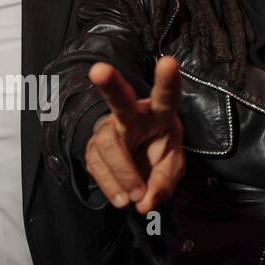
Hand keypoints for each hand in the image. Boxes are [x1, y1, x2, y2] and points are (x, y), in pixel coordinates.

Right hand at [85, 56, 184, 213]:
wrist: (138, 163)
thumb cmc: (158, 153)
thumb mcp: (172, 167)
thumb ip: (163, 183)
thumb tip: (146, 202)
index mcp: (159, 113)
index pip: (165, 97)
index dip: (167, 81)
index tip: (168, 62)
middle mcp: (131, 116)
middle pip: (119, 100)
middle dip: (110, 84)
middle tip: (99, 71)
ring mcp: (108, 130)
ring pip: (106, 144)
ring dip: (121, 173)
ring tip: (133, 198)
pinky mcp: (93, 149)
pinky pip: (95, 166)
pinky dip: (110, 186)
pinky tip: (121, 198)